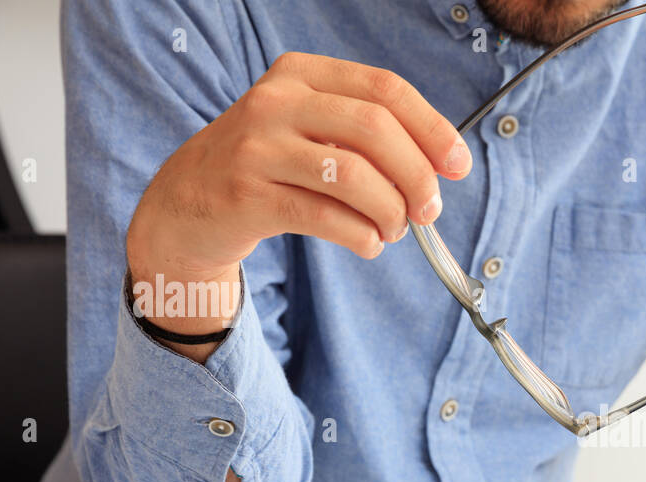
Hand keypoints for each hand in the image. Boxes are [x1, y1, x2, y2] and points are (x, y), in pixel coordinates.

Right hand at [126, 51, 471, 340]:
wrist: (186, 203)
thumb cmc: (269, 166)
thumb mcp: (311, 129)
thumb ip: (368, 136)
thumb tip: (443, 165)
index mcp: (300, 74)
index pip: (385, 90)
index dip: (432, 129)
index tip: (458, 165)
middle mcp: (275, 102)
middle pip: (375, 129)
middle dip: (417, 175)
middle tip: (429, 210)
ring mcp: (257, 147)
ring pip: (353, 176)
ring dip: (391, 212)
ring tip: (393, 230)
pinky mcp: (246, 196)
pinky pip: (325, 217)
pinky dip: (362, 237)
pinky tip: (369, 244)